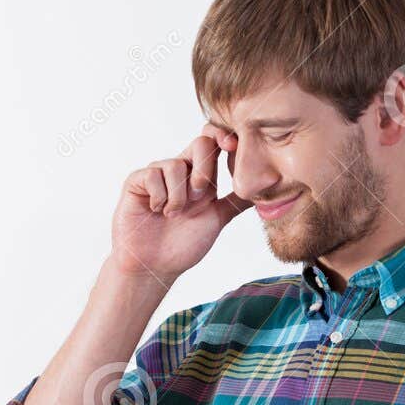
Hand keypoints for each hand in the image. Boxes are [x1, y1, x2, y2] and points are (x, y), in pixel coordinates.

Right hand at [108, 125, 251, 286]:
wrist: (154, 267)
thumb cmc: (181, 246)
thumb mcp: (217, 219)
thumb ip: (237, 201)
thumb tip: (268, 189)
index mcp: (199, 175)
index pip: (214, 142)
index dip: (225, 137)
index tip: (233, 146)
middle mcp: (179, 170)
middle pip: (200, 144)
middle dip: (204, 171)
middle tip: (198, 199)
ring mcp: (156, 174)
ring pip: (175, 164)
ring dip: (179, 196)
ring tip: (173, 215)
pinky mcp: (136, 182)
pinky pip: (153, 174)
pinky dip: (160, 197)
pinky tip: (157, 212)